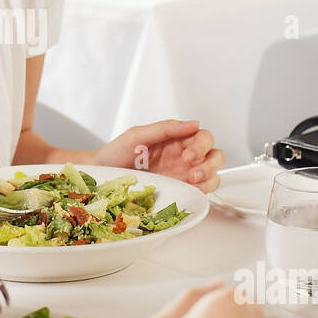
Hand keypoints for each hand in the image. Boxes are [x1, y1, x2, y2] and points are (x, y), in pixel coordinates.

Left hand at [95, 119, 224, 191]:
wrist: (101, 177)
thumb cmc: (116, 154)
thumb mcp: (137, 135)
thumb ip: (165, 128)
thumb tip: (193, 123)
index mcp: (177, 140)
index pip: (203, 137)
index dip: (201, 145)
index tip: (186, 155)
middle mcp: (184, 158)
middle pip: (215, 156)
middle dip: (209, 164)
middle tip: (191, 173)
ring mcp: (183, 176)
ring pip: (213, 176)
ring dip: (208, 179)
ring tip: (190, 183)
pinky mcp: (180, 193)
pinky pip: (201, 193)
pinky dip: (201, 193)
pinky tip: (189, 192)